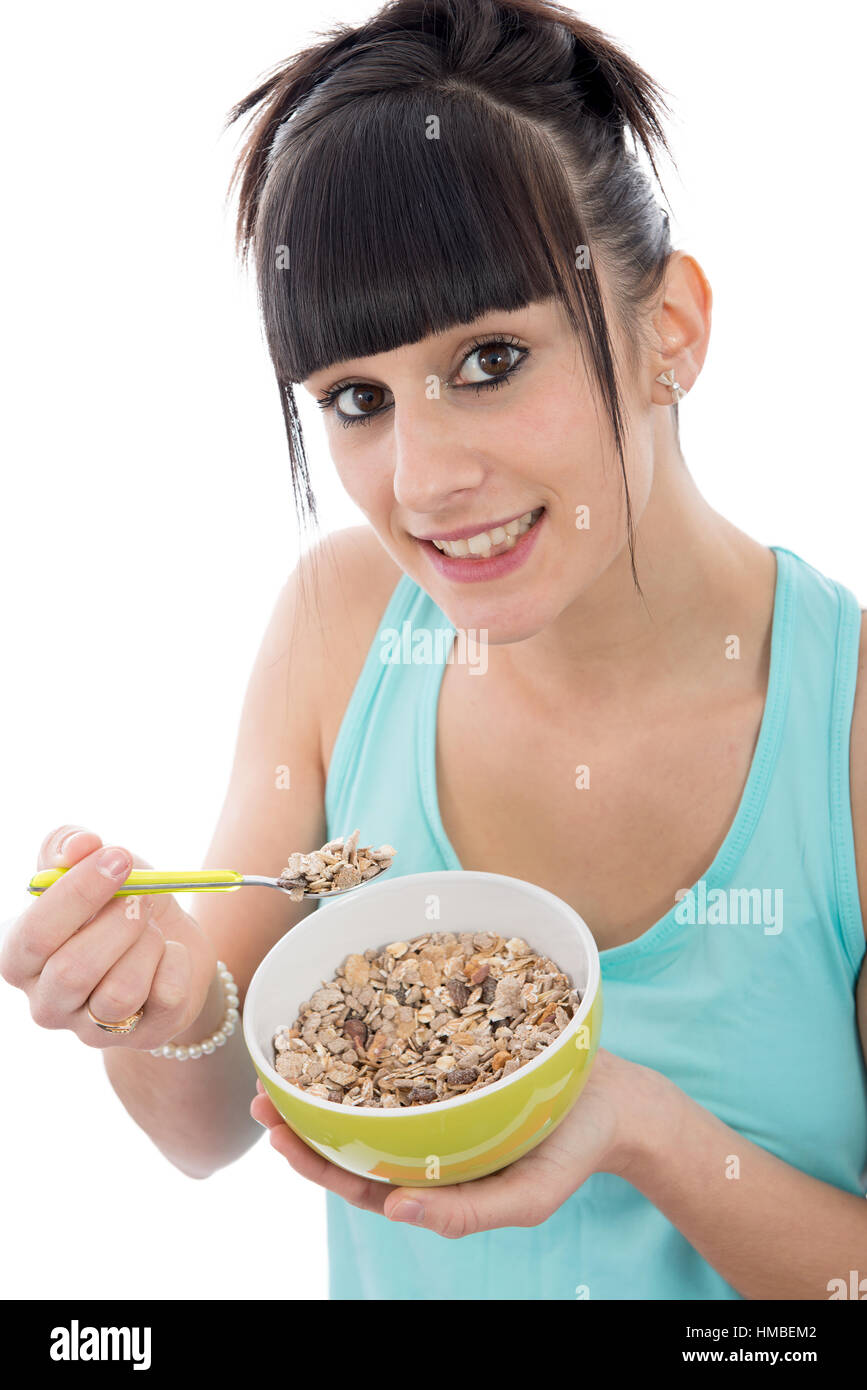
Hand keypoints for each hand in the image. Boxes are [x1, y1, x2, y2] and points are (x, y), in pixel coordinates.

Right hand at [0, 824, 218, 1050]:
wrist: (172, 941)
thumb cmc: (118, 904)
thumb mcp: (94, 865)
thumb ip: (70, 846)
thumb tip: (79, 845)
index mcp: (22, 958)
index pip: (34, 935)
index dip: (77, 893)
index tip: (118, 858)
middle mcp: (48, 1002)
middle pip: (74, 971)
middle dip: (119, 922)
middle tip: (140, 897)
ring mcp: (93, 1029)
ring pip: (121, 992)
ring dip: (148, 945)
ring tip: (150, 930)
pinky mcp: (144, 1037)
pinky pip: (166, 998)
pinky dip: (178, 962)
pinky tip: (170, 956)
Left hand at [250, 1046, 665, 1237]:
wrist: (616, 1097)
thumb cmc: (571, 1153)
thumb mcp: (526, 1198)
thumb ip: (464, 1214)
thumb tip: (394, 1211)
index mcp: (432, 1173)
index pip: (359, 1176)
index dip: (315, 1160)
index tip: (279, 1137)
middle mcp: (425, 1133)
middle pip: (351, 1130)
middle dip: (302, 1116)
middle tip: (262, 1093)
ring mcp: (435, 1091)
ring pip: (367, 1087)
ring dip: (324, 1074)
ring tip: (285, 1052)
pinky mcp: (452, 1048)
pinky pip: (403, 1046)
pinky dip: (369, 1035)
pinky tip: (344, 1013)